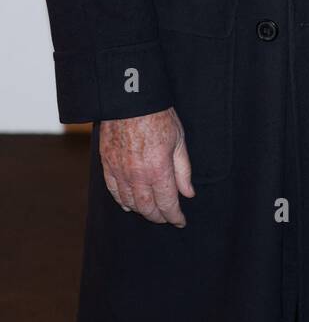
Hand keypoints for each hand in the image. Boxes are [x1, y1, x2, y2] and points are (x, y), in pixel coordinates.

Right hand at [99, 107, 194, 226]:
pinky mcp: (107, 164)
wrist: (130, 100)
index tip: (180, 221)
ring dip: (141, 210)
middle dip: (159, 217)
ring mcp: (119, 171)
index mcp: (158, 170)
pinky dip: (121, 201)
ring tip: (151, 212)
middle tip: (167, 218)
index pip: (167, 204)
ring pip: (129, 202)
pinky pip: (113, 190)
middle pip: (147, 208)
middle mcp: (137, 176)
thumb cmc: (158, 117)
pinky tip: (128, 205)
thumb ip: (183, 171)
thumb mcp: (179, 141)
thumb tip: (188, 193)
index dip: (175, 216)